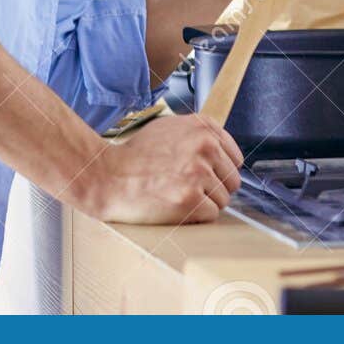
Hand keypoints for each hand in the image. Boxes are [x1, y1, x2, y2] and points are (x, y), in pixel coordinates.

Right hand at [71, 115, 243, 224]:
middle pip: (232, 180)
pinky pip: (211, 215)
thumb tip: (224, 152)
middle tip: (185, 188)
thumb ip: (198, 136)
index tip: (203, 175)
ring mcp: (198, 173)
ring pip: (223, 200)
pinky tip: (174, 206)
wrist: (108, 175)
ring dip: (204, 203)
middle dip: (213, 188)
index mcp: (202, 127)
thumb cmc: (135, 156)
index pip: (235, 157)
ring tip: (176, 195)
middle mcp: (205, 146)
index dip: (219, 171)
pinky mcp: (191, 199)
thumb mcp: (168, 129)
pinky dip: (195, 216)